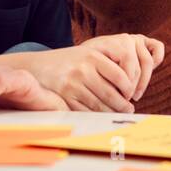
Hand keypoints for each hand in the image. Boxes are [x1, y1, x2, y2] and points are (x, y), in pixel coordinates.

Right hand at [23, 35, 165, 111]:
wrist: (40, 66)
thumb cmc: (70, 62)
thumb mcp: (88, 54)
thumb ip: (108, 66)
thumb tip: (131, 87)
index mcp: (92, 55)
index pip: (120, 76)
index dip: (129, 88)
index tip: (130, 94)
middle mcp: (83, 69)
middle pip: (111, 94)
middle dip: (123, 105)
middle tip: (129, 109)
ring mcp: (73, 84)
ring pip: (100, 105)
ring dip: (111, 113)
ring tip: (118, 113)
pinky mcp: (65, 97)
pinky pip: (87, 111)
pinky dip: (97, 116)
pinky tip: (102, 116)